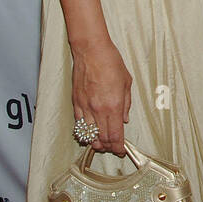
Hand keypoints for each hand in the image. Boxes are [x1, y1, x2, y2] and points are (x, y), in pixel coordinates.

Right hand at [72, 40, 131, 154]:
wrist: (91, 50)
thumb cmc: (111, 63)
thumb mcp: (127, 83)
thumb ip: (126, 104)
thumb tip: (124, 119)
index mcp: (113, 106)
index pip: (115, 136)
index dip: (118, 148)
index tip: (121, 151)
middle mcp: (98, 110)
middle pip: (102, 139)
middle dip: (108, 147)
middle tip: (112, 147)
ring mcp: (85, 107)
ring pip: (88, 135)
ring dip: (95, 142)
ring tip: (101, 143)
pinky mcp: (76, 102)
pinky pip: (79, 124)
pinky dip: (84, 132)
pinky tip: (89, 132)